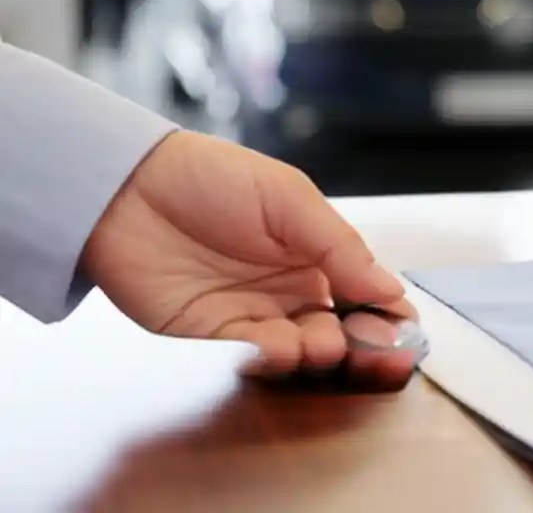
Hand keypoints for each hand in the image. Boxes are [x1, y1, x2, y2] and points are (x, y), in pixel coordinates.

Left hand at [81, 131, 418, 387]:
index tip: (403, 328)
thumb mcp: (289, 198)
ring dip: (319, 352)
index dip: (388, 316)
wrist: (126, 186)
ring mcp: (253, 315)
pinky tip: (284, 345)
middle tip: (376, 350)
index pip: (366, 296)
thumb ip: (341, 247)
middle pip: (342, 332)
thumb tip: (391, 289)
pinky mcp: (211, 338)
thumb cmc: (210, 177)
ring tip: (323, 342)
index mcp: (316, 256)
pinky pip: (252, 357)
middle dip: (363, 346)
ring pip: (302, 351)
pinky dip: (273, 358)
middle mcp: (289, 291)